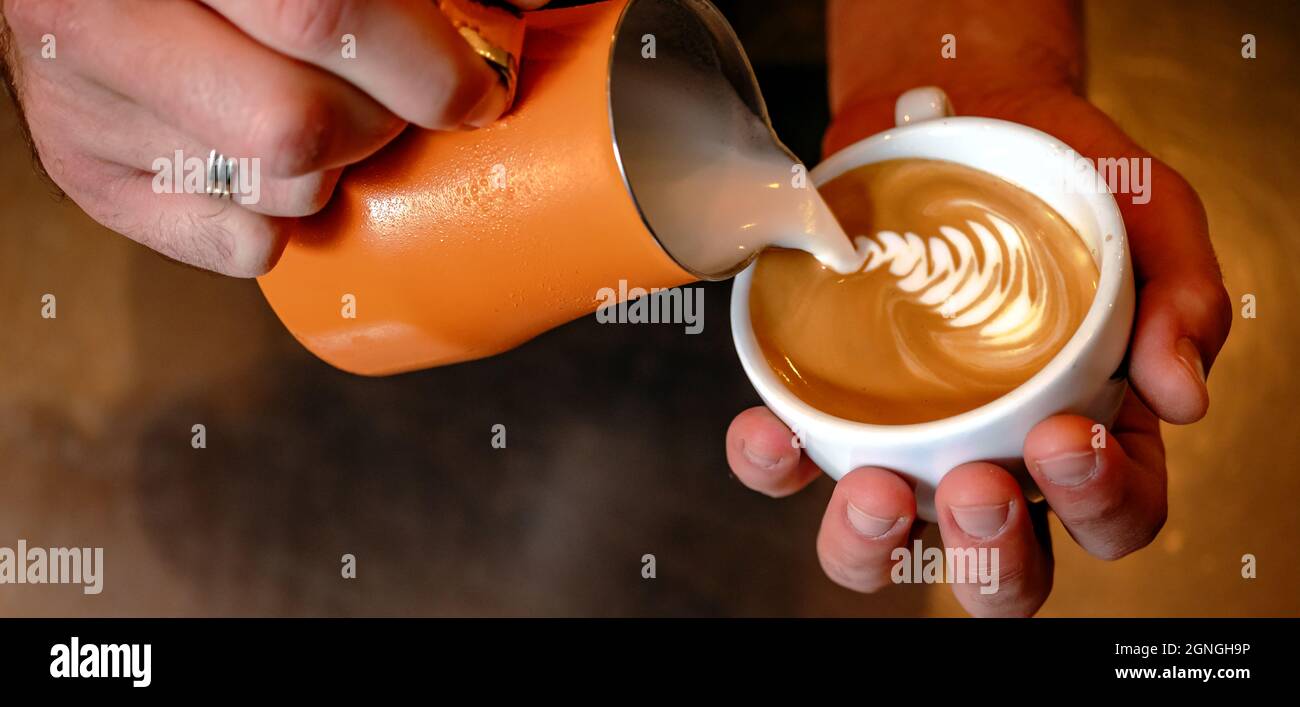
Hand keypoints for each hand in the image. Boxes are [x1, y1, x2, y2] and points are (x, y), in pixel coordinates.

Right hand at [0, 0, 543, 275]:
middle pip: (299, 126)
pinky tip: (278, 162)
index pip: (321, 16)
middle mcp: (98, 23)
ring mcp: (84, 108)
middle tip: (401, 101)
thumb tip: (527, 6)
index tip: (476, 87)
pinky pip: (241, 244)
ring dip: (339, 167)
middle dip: (383, 123)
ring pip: (279, 191)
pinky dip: (290, 217)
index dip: (426, 68)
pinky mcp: (92, 178)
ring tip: (329, 115)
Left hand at [725, 87, 1232, 616]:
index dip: (1097, 504)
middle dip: (990, 552)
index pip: (1113, 514)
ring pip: (883, 546)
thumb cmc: (1057, 178)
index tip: (1067, 437)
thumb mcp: (1147, 213)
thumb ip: (1182, 295)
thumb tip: (1181, 397)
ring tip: (871, 488)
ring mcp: (904, 441)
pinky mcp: (826, 405)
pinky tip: (772, 429)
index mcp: (1090, 430)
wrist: (959, 109)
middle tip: (972, 484)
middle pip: (1003, 569)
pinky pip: (788, 467)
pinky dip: (772, 463)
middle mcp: (994, 456)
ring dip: (871, 542)